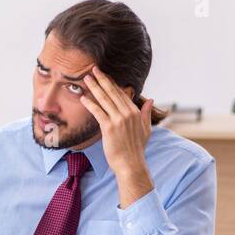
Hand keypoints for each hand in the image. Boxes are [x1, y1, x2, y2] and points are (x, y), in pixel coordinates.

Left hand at [77, 64, 153, 204]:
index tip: (104, 75)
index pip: (121, 93)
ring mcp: (118, 120)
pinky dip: (90, 104)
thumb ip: (146, 113)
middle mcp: (127, 113)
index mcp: (135, 112)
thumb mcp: (146, 129)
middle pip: (112, 92)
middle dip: (101, 79)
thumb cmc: (136, 149)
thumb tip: (151, 100)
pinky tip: (83, 98)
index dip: (111, 83)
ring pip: (104, 99)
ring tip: (86, 78)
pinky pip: (98, 112)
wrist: (131, 164)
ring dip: (94, 87)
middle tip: (92, 69)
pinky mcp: (109, 128)